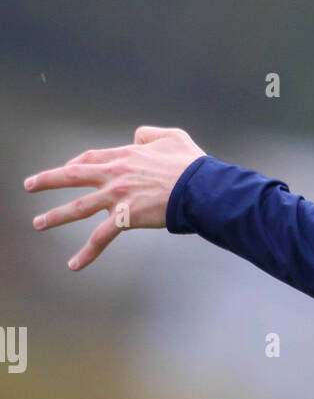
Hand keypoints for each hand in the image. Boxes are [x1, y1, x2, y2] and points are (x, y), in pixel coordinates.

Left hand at [25, 125, 205, 269]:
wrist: (200, 188)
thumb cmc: (190, 164)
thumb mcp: (172, 136)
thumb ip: (150, 133)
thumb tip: (136, 137)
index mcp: (125, 156)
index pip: (91, 158)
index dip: (76, 163)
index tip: (66, 168)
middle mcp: (115, 175)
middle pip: (73, 176)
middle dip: (47, 180)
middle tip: (29, 185)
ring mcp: (117, 197)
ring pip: (78, 208)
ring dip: (55, 216)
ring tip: (38, 223)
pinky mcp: (125, 218)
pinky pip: (101, 237)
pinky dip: (87, 252)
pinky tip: (74, 264)